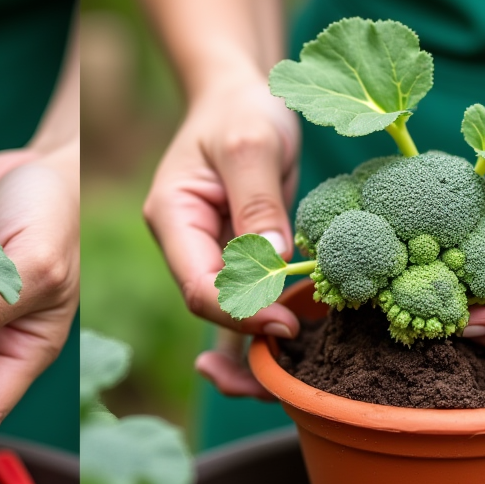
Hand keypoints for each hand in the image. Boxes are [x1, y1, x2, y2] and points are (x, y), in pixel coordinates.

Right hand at [144, 71, 299, 397]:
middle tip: (290, 380)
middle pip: (212, 314)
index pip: (200, 286)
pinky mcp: (246, 258)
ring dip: (264, 350)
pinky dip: (282, 324)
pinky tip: (309, 351)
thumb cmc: (242, 110)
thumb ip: (258, 203)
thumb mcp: (251, 144)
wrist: (245, 96)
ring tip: (297, 387)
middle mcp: (190, 248)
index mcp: (174, 221)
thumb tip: (274, 261)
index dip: (242, 313)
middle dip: (246, 352)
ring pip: (233, 318)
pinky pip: (260, 301)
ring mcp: (216, 256)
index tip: (288, 321)